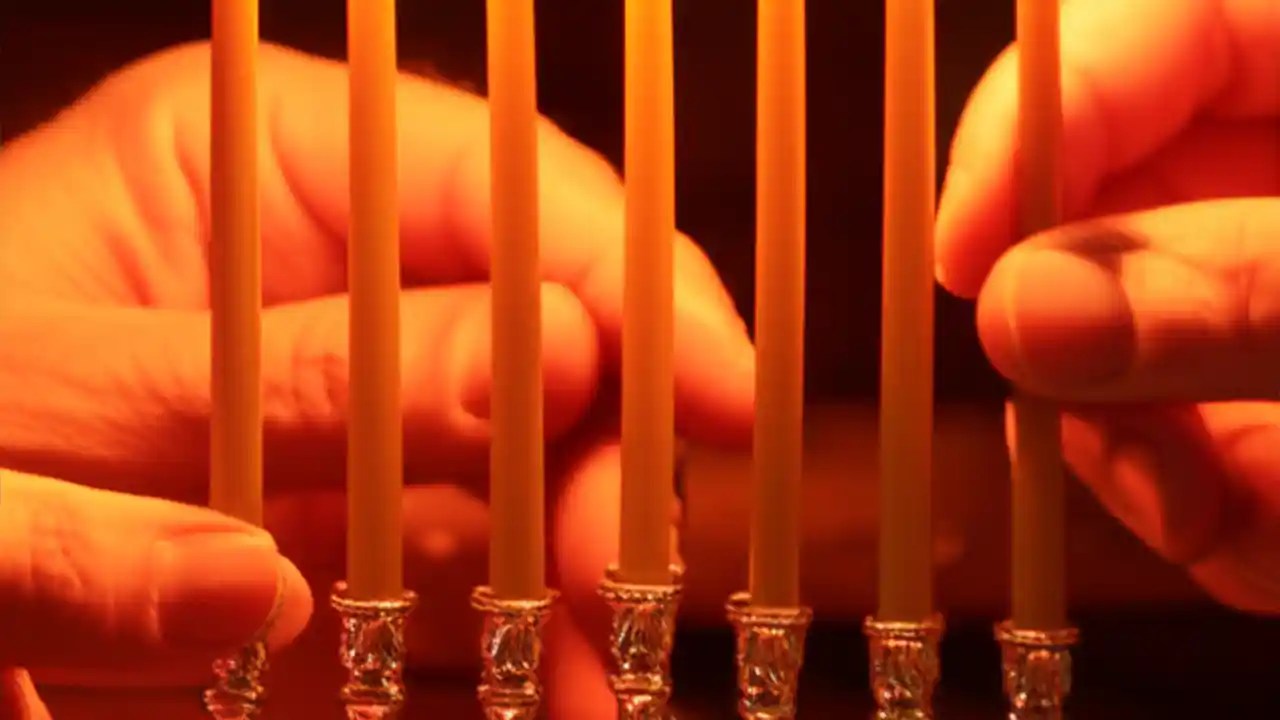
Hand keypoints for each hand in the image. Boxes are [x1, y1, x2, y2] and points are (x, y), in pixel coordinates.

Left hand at [0, 42, 752, 714]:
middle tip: (614, 564)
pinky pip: (461, 586)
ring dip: (572, 574)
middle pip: (542, 341)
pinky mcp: (341, 549)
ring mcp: (345, 427)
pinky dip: (513, 653)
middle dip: (600, 447)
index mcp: (257, 173)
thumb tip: (482, 402)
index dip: (629, 278)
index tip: (724, 392)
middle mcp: (327, 291)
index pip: (499, 187)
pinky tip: (548, 700)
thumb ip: (239, 397)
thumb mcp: (18, 403)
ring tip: (594, 677)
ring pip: (525, 474)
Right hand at [937, 0, 1279, 610]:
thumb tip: (1018, 313)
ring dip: (1159, 461)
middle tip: (1126, 446)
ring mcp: (1261, 277)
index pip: (1122, 25)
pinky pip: (1190, 441)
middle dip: (1095, 356)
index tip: (963, 263)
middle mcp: (1273, 162)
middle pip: (1099, 214)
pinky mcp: (1269, 381)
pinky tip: (1264, 534)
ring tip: (1238, 522)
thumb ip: (1240, 287)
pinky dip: (1218, 514)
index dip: (1023, 127)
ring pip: (1125, 352)